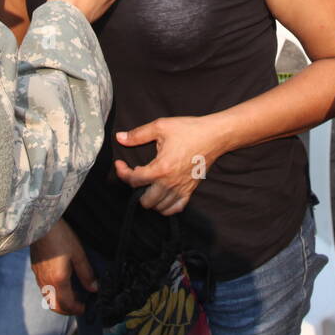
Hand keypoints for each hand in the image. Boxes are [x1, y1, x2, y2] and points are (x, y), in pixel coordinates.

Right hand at [29, 219, 95, 315]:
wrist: (40, 224)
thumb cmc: (60, 237)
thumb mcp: (78, 254)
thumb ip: (86, 274)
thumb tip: (94, 288)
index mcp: (58, 280)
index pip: (67, 304)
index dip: (77, 309)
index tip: (85, 308)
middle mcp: (46, 282)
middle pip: (55, 306)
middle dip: (67, 310)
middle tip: (78, 306)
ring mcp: (39, 277)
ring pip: (48, 299)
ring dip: (59, 303)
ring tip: (71, 296)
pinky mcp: (35, 270)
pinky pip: (44, 290)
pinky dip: (53, 294)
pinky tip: (60, 284)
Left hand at [113, 116, 228, 215]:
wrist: (214, 136)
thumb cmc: (189, 130)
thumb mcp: (161, 127)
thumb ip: (138, 134)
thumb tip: (120, 138)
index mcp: (160, 168)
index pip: (134, 180)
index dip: (122, 172)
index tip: (120, 164)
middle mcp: (170, 183)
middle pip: (145, 200)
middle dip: (136, 189)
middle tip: (137, 176)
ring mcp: (181, 189)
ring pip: (159, 207)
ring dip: (150, 199)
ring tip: (148, 185)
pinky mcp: (190, 190)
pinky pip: (176, 208)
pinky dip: (167, 206)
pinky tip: (162, 196)